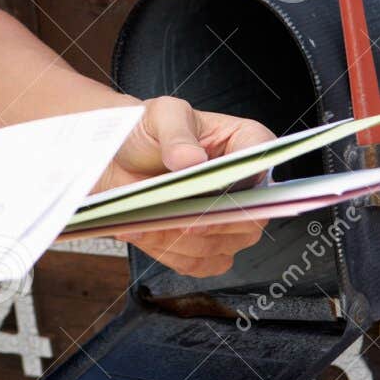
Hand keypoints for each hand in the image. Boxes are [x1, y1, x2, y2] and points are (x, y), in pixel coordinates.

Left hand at [91, 95, 275, 277]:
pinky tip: (145, 231)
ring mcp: (229, 220)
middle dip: (207, 218)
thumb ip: (176, 133)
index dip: (240, 179)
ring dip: (181, 237)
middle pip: (249, 216)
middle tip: (174, 212)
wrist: (118, 157)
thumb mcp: (161, 115)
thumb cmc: (148, 130)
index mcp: (246, 142)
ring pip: (221, 244)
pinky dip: (170, 252)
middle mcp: (245, 186)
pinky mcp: (207, 245)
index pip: (261, 163)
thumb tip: (190, 159)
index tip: (209, 186)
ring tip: (148, 219)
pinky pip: (199, 263)